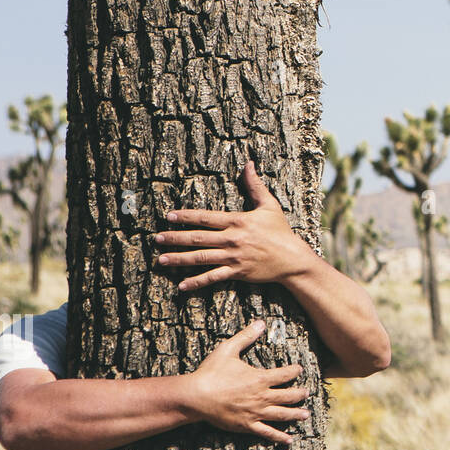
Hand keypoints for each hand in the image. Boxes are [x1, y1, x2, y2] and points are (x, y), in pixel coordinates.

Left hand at [155, 160, 313, 292]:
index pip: (205, 217)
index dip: (185, 216)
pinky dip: (196, 282)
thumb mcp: (270, 205)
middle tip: (156, 238)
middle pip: (197, 238)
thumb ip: (255, 185)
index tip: (168, 216)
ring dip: (179, 259)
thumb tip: (249, 164)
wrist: (292, 258)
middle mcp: (232, 239)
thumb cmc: (280, 231)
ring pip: (201, 258)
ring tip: (161, 260)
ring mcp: (233, 257)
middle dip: (175, 238)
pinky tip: (181, 285)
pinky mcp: (237, 272)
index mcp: (237, 221)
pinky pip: (213, 277)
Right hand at [183, 319, 308, 445]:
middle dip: (299, 394)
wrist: (196, 396)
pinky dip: (279, 437)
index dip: (294, 371)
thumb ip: (246, 336)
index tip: (299, 369)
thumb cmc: (211, 372)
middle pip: (288, 396)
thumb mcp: (228, 349)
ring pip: (281, 415)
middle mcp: (262, 397)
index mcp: (260, 378)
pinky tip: (289, 440)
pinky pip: (267, 432)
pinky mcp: (246, 426)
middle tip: (307, 393)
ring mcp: (255, 413)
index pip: (284, 375)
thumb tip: (261, 322)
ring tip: (305, 415)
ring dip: (295, 415)